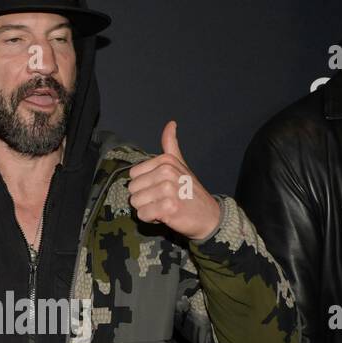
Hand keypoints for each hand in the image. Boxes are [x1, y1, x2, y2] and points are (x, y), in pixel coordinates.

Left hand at [126, 121, 221, 240]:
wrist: (209, 216)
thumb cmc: (191, 192)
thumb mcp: (181, 165)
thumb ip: (171, 146)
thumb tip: (171, 123)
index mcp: (166, 161)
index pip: (133, 175)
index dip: (144, 185)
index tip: (160, 188)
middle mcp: (166, 172)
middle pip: (133, 189)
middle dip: (144, 198)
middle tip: (162, 200)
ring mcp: (168, 189)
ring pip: (136, 202)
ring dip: (147, 209)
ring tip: (164, 207)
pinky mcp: (168, 207)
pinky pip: (142, 214)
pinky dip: (151, 219)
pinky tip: (165, 216)